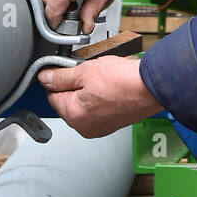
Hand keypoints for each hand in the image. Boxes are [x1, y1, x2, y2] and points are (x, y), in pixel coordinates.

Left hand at [37, 56, 161, 137]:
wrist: (151, 88)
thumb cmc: (122, 81)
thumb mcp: (86, 71)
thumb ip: (61, 76)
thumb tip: (44, 78)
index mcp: (74, 116)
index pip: (52, 96)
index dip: (58, 78)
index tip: (66, 68)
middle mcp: (84, 127)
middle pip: (67, 102)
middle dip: (73, 85)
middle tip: (88, 71)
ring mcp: (98, 128)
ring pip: (81, 106)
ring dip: (86, 91)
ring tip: (101, 78)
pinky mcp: (110, 125)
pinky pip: (95, 110)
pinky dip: (98, 98)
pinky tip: (109, 86)